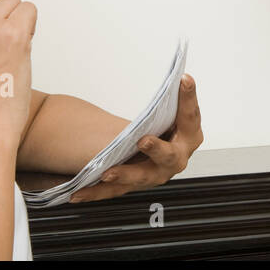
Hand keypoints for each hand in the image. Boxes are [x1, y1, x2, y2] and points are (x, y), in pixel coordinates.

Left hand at [68, 74, 203, 201]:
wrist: (153, 153)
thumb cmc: (164, 129)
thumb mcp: (171, 113)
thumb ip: (173, 100)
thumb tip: (179, 76)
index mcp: (188, 137)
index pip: (190, 117)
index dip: (188, 99)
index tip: (183, 78)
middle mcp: (174, 158)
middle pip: (169, 156)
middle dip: (157, 149)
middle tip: (143, 140)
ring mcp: (154, 174)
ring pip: (140, 177)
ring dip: (124, 174)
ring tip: (107, 172)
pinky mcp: (133, 185)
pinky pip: (114, 190)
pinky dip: (95, 192)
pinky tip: (78, 193)